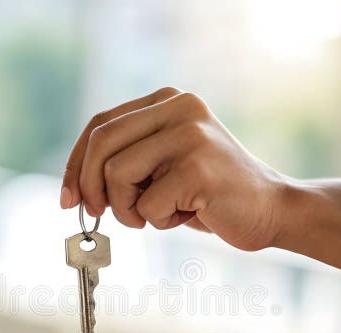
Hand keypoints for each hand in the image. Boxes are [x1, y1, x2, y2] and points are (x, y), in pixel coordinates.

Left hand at [60, 87, 286, 250]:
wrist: (272, 210)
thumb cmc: (210, 195)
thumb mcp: (164, 167)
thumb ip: (127, 161)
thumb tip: (74, 186)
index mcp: (168, 101)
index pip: (101, 125)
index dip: (75, 163)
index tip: (68, 197)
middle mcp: (179, 107)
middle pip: (101, 143)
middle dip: (90, 186)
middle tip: (99, 214)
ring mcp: (190, 134)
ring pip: (117, 175)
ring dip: (128, 210)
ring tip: (160, 215)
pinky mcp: (197, 167)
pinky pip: (146, 205)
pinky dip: (159, 222)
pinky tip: (190, 214)